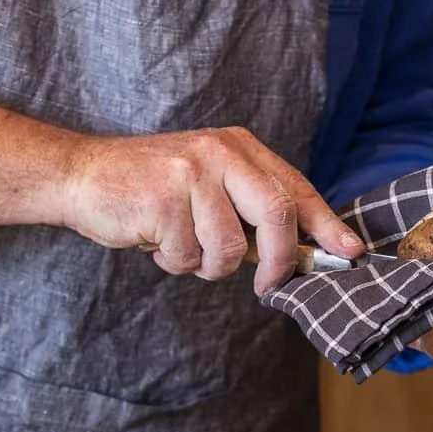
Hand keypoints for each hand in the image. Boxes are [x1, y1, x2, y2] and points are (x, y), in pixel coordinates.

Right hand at [60, 125, 362, 293]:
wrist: (82, 175)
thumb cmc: (148, 188)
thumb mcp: (206, 181)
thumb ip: (246, 206)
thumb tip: (294, 253)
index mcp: (237, 146)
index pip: (295, 188)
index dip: (327, 224)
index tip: (350, 252)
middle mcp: (219, 153)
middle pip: (276, 214)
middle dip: (278, 261)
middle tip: (268, 285)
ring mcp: (191, 174)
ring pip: (228, 248)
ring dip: (205, 265)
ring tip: (180, 246)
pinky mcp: (164, 201)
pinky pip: (189, 257)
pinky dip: (174, 262)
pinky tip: (154, 241)